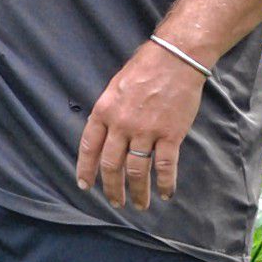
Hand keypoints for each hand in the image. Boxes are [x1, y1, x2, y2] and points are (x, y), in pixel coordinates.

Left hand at [75, 42, 207, 212]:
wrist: (175, 57)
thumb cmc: (146, 67)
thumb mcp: (116, 87)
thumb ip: (109, 113)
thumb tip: (105, 136)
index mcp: (104, 111)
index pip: (88, 147)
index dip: (86, 169)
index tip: (85, 185)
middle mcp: (121, 124)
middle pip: (111, 165)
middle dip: (112, 188)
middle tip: (115, 202)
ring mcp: (146, 131)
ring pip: (137, 171)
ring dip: (137, 192)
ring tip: (138, 204)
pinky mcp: (170, 135)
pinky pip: (165, 166)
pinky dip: (165, 184)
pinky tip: (165, 194)